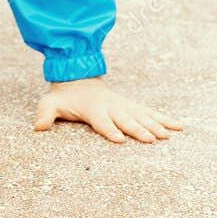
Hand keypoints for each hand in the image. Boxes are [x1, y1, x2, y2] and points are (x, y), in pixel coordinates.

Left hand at [33, 76, 181, 143]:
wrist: (79, 77)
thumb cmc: (64, 96)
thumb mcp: (50, 103)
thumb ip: (44, 114)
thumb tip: (37, 127)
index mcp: (93, 109)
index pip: (101, 121)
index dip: (110, 130)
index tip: (119, 140)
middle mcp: (112, 107)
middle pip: (127, 120)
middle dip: (139, 129)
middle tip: (153, 139)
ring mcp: (124, 106)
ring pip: (142, 116)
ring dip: (156, 125)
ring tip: (170, 135)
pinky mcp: (132, 106)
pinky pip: (150, 112)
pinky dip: (165, 119)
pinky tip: (179, 127)